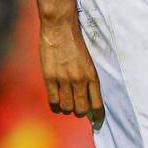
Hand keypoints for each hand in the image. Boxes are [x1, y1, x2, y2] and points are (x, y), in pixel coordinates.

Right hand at [35, 0, 104, 127]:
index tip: (97, 121)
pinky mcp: (50, 78)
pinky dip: (55, 106)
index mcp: (92, 74)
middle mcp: (79, 80)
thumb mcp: (87, 59)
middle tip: (78, 108)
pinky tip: (56, 104)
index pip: (98, 104)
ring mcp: (64, 80)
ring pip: (67, 107)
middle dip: (80, 112)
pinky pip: (53, 101)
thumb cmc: (74, 39)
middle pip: (81, 109)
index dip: (98, 116)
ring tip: (66, 104)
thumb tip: (87, 93)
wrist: (59, 26)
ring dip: (67, 109)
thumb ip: (87, 76)